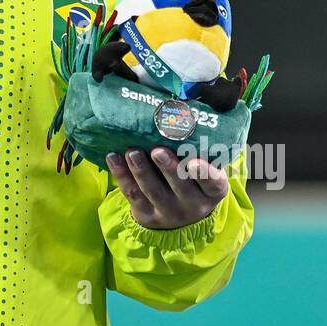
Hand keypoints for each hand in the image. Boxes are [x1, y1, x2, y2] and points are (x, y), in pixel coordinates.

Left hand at [106, 147, 228, 230]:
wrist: (179, 215)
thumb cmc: (193, 178)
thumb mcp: (204, 166)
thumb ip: (197, 146)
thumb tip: (182, 110)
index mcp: (212, 191)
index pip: (214, 183)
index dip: (205, 174)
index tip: (193, 162)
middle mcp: (193, 204)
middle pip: (180, 187)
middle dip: (168, 168)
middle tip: (157, 151)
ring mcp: (169, 211)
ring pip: (153, 192)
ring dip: (141, 171)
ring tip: (132, 152)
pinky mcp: (146, 214)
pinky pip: (132, 194)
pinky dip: (121, 175)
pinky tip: (113, 157)